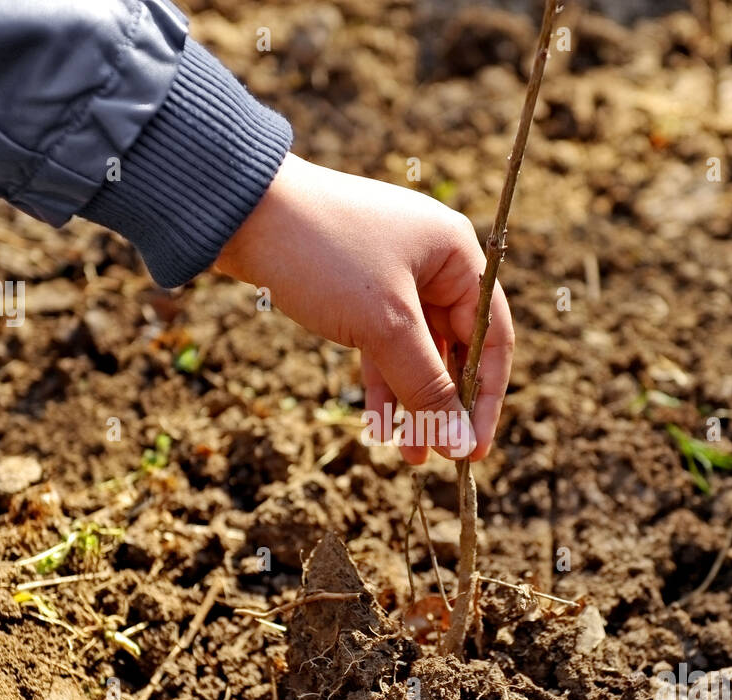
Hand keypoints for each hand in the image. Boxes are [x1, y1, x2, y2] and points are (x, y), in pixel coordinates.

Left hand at [214, 153, 512, 464]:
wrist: (239, 210)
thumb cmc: (325, 254)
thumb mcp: (384, 326)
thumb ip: (428, 386)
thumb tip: (460, 442)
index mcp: (456, 254)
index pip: (492, 337)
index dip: (487, 396)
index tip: (474, 449)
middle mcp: (431, 261)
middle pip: (454, 347)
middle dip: (446, 405)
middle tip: (441, 456)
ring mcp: (392, 274)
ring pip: (415, 351)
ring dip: (414, 402)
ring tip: (410, 454)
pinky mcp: (355, 288)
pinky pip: (381, 344)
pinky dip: (383, 382)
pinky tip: (380, 425)